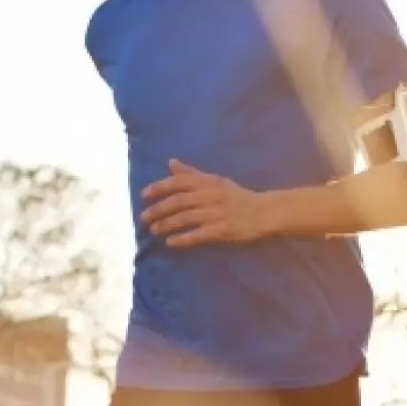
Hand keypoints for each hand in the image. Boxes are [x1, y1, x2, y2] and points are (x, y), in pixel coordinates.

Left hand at [141, 159, 269, 247]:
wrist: (263, 212)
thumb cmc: (237, 196)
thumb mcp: (216, 180)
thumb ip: (192, 173)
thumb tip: (170, 162)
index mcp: (208, 182)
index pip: (178, 182)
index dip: (159, 188)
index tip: (143, 195)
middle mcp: (211, 195)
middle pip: (178, 201)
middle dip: (158, 209)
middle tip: (144, 218)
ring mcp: (216, 213)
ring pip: (185, 218)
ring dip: (166, 224)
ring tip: (154, 230)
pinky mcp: (222, 230)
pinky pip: (198, 235)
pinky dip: (182, 239)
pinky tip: (170, 242)